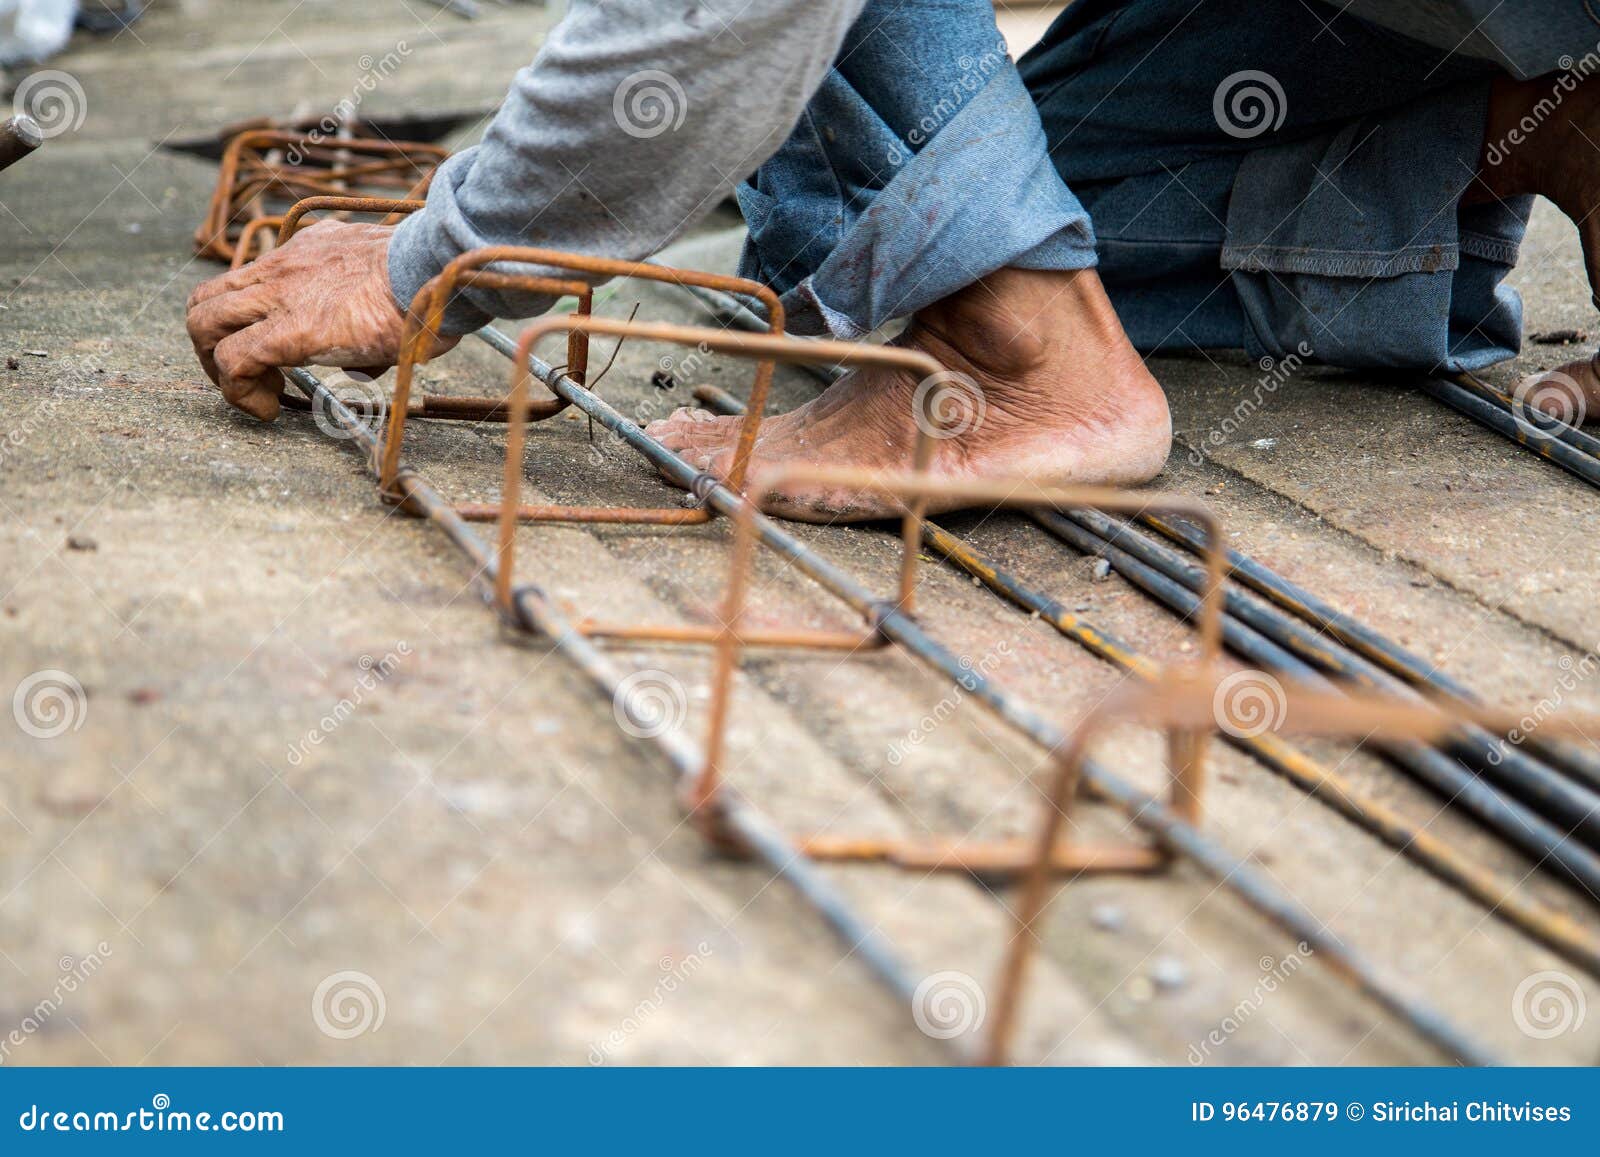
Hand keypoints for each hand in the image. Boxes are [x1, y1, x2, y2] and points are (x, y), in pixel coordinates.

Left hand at [185, 220, 457, 419]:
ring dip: (217, 368)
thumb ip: (363, 317)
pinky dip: (238, 392)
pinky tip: (267, 410)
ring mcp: (281, 294)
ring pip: (203, 323)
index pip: (246, 280)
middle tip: (251, 377)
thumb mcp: (388, 287)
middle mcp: (283, 266)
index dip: (242, 322)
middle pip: (206, 300)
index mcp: (308, 252)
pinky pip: (234, 360)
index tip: (271, 354)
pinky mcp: (289, 329)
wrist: (440, 270)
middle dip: (212, 346)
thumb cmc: (433, 281)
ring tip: (255, 395)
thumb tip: (359, 362)